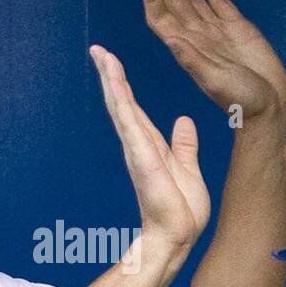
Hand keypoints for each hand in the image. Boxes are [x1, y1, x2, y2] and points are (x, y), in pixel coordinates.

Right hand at [90, 44, 209, 263]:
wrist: (177, 236)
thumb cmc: (182, 211)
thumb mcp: (188, 168)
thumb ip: (184, 145)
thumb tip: (184, 122)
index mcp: (150, 146)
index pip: (134, 109)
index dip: (124, 85)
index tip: (113, 64)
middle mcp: (138, 144)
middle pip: (121, 102)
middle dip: (110, 75)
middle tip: (98, 49)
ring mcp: (136, 149)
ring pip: (121, 106)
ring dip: (111, 78)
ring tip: (101, 54)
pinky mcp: (140, 155)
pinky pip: (128, 120)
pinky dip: (120, 97)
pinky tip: (113, 78)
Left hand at [141, 0, 285, 122]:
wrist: (271, 105)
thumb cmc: (242, 101)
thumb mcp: (216, 82)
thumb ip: (193, 62)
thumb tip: (170, 39)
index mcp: (188, 48)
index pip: (162, 17)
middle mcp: (198, 35)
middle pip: (173, 0)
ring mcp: (216, 29)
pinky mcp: (236, 25)